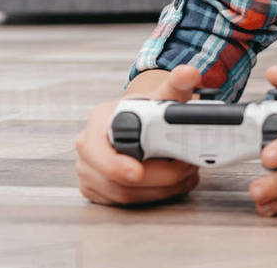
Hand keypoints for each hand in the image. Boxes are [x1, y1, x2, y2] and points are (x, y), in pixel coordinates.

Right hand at [75, 65, 201, 205]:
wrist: (142, 121)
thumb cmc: (149, 109)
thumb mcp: (163, 94)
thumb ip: (177, 84)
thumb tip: (189, 74)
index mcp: (97, 123)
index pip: (98, 151)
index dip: (117, 165)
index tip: (139, 173)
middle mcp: (87, 149)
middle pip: (116, 179)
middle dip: (157, 178)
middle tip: (186, 168)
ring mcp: (90, 173)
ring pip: (124, 195)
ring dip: (161, 189)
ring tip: (187, 174)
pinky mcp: (99, 191)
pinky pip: (126, 203)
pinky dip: (155, 197)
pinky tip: (176, 184)